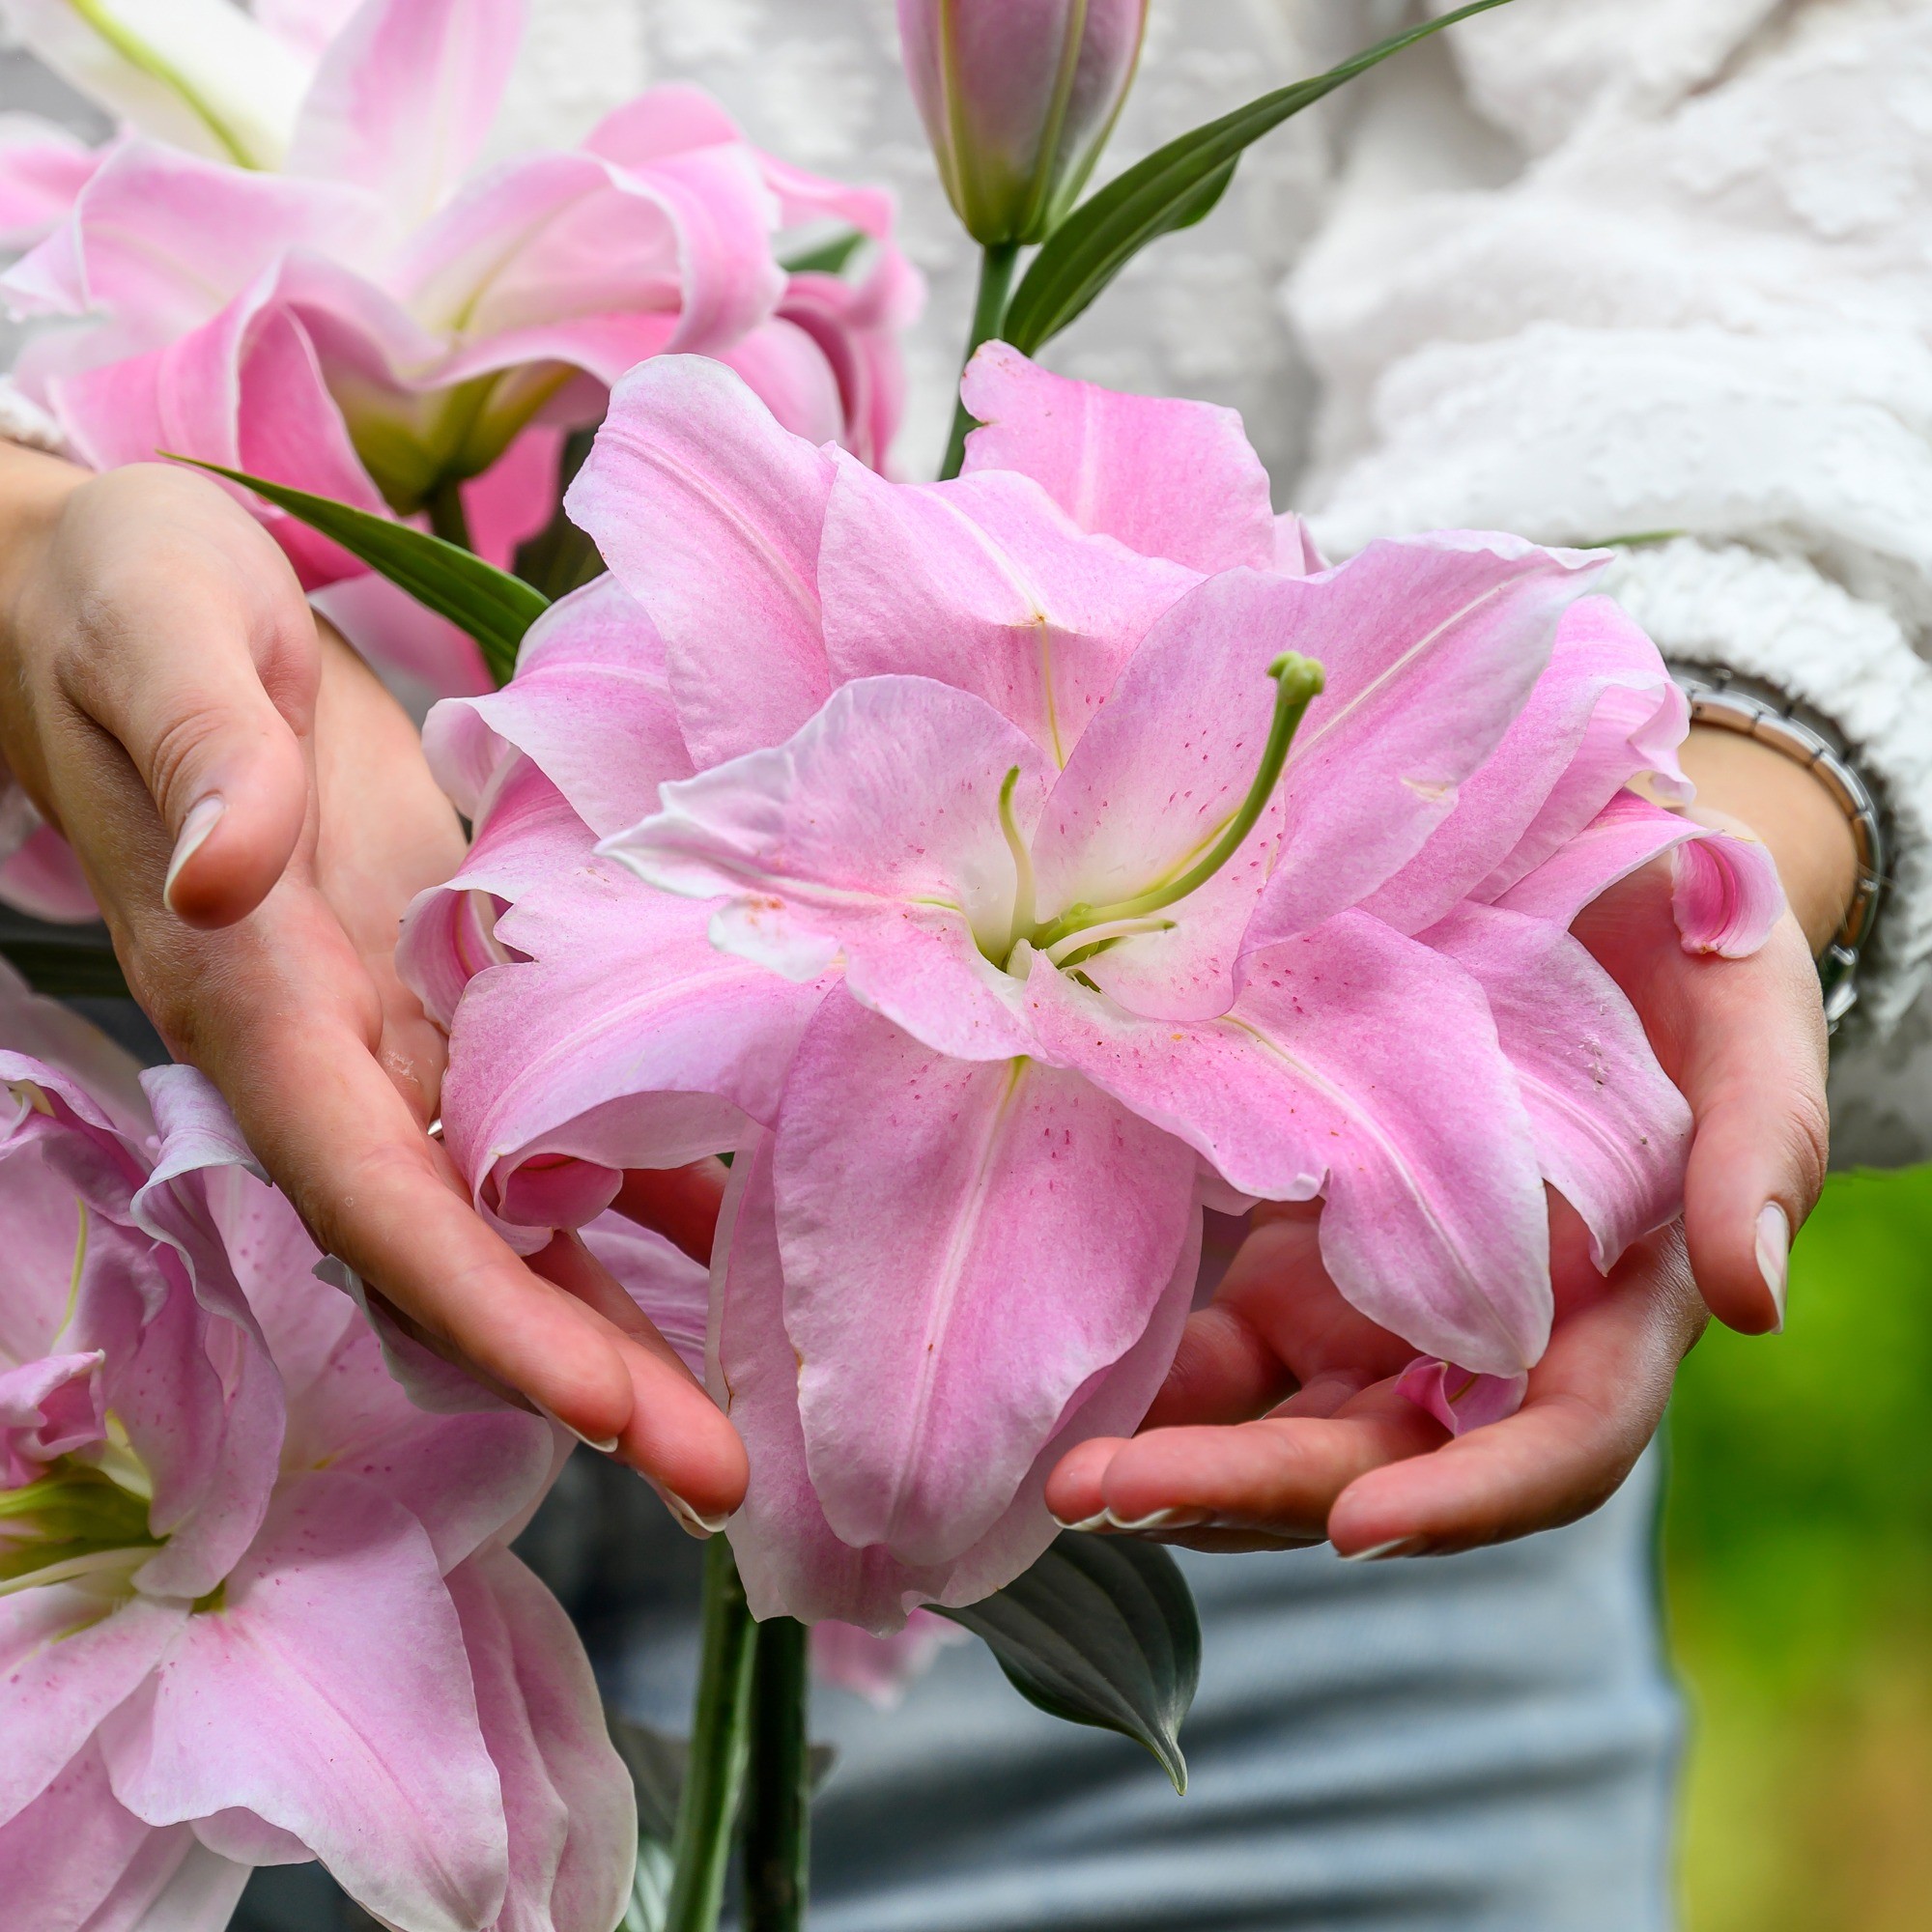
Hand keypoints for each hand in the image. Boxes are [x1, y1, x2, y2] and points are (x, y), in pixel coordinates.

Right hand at [0, 448, 746, 1522]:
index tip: (593, 1403)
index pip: (368, 1185)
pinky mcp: (465, 976)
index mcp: (260, 999)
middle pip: (464, 1245)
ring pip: (526, 1204)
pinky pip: (563, 1107)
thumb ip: (205, 761)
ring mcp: (407, 1025)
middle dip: (583, 1365)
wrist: (134, 602)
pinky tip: (749, 1242)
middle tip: (722, 1483)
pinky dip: (649, 1185)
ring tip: (746, 1429)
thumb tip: (227, 881)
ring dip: (633, 1316)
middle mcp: (339, 1051)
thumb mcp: (165, 640)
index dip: (477, 1300)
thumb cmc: (132, 605)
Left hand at [1045, 730, 1842, 1554]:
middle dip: (1247, 1489)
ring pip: (1283, 1421)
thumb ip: (1763, 1154)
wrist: (1587, 893)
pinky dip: (1158, 1375)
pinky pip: (1228, 1345)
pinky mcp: (1307, 1257)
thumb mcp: (1752, 1028)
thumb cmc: (1694, 958)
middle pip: (1376, 1457)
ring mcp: (1386, 1309)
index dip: (1465, 1499)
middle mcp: (1489, 1342)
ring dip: (1177, 1456)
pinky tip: (1071, 1372)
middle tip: (1106, 1489)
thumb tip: (1751, 1297)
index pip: (1553, 1448)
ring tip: (1062, 1465)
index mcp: (1611, 1314)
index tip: (1355, 1522)